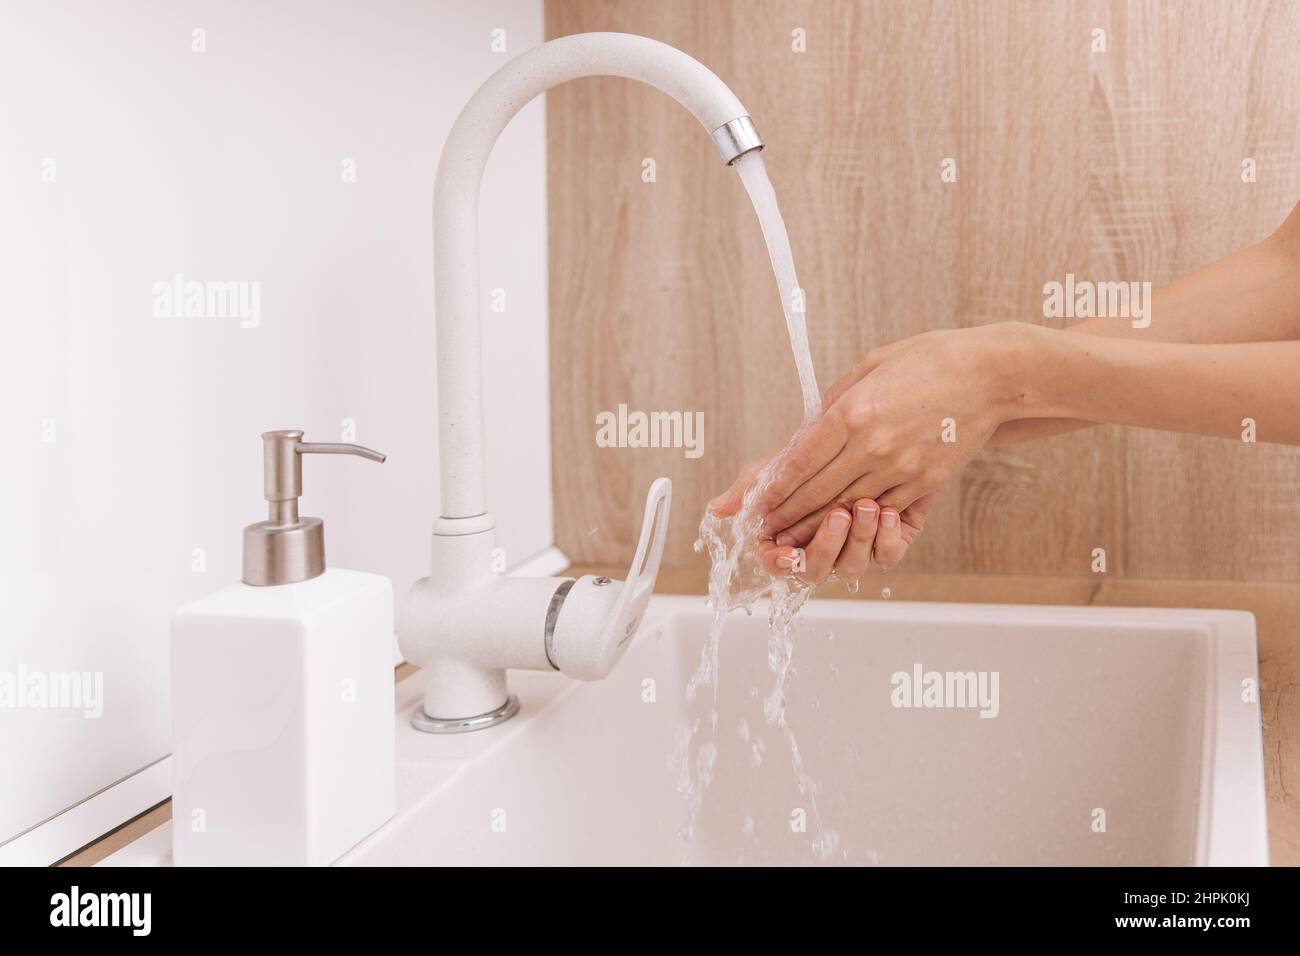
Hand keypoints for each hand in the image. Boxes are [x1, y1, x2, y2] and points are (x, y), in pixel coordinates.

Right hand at [709, 457, 937, 581]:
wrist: (875, 432)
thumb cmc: (824, 448)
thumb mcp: (784, 462)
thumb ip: (752, 487)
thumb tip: (716, 508)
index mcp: (792, 535)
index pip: (778, 562)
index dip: (779, 562)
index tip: (785, 551)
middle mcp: (822, 547)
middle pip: (815, 571)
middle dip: (825, 546)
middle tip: (836, 516)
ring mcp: (855, 547)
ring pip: (852, 567)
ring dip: (857, 540)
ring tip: (865, 506)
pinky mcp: (890, 540)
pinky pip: (888, 556)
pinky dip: (887, 539)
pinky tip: (889, 513)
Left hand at [755, 324, 1025, 535]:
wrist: (992, 377)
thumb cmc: (929, 361)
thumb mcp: (870, 366)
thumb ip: (834, 401)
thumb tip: (805, 430)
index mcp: (853, 413)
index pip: (799, 460)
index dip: (773, 487)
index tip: (756, 502)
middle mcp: (873, 446)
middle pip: (816, 491)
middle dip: (785, 513)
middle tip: (763, 528)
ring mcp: (901, 469)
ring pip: (846, 508)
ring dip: (814, 526)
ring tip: (790, 538)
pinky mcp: (924, 484)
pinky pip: (881, 510)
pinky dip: (855, 522)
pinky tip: (837, 529)